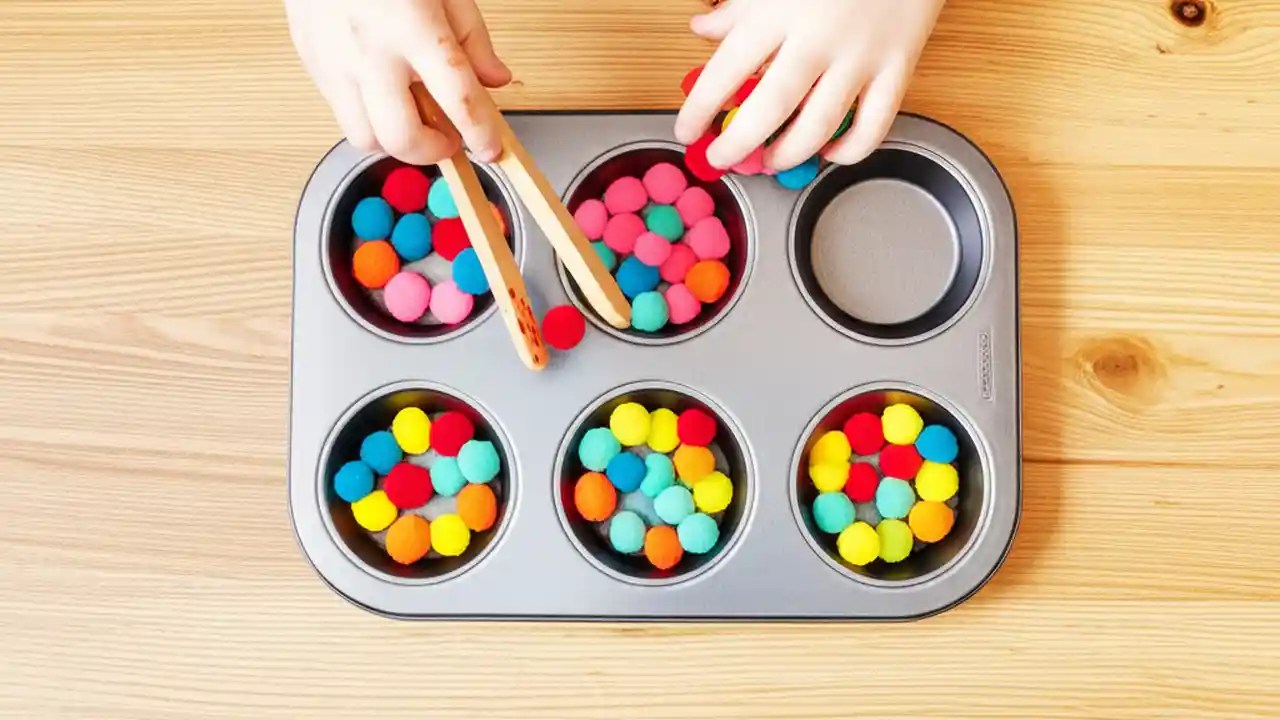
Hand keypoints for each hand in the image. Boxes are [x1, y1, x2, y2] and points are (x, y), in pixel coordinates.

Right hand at [285, 0, 510, 163]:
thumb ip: (472, 38)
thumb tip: (494, 79)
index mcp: (414, 27)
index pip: (457, 99)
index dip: (480, 134)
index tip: (489, 148)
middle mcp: (371, 51)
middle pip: (402, 138)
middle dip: (432, 151)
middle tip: (448, 138)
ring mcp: (335, 61)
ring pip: (365, 138)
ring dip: (395, 139)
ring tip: (412, 115)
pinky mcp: (312, 62)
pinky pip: (341, 112)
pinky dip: (368, 115)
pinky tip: (382, 89)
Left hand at [675, 0, 943, 170]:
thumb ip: (737, 8)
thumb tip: (701, 29)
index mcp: (779, 11)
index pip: (727, 69)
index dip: (700, 108)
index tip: (686, 132)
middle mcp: (819, 37)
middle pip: (772, 107)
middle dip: (739, 143)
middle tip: (721, 159)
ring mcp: (862, 56)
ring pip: (821, 125)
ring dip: (789, 153)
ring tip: (770, 160)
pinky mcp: (898, 68)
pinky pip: (875, 126)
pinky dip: (849, 150)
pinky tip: (828, 151)